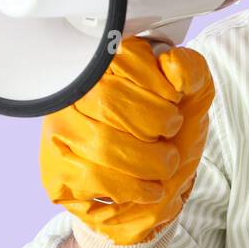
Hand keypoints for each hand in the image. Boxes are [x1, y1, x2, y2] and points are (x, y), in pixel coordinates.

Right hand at [39, 36, 214, 247]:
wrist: (163, 175)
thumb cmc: (172, 128)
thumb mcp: (194, 92)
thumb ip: (190, 69)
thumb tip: (170, 63)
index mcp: (105, 63)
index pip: (124, 58)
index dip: (159, 85)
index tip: (175, 102)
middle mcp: (73, 93)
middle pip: (109, 101)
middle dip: (156, 124)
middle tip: (171, 135)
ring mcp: (58, 131)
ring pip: (101, 144)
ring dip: (149, 160)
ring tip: (165, 165)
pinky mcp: (55, 170)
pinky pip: (91, 178)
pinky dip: (132, 187)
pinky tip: (148, 189)